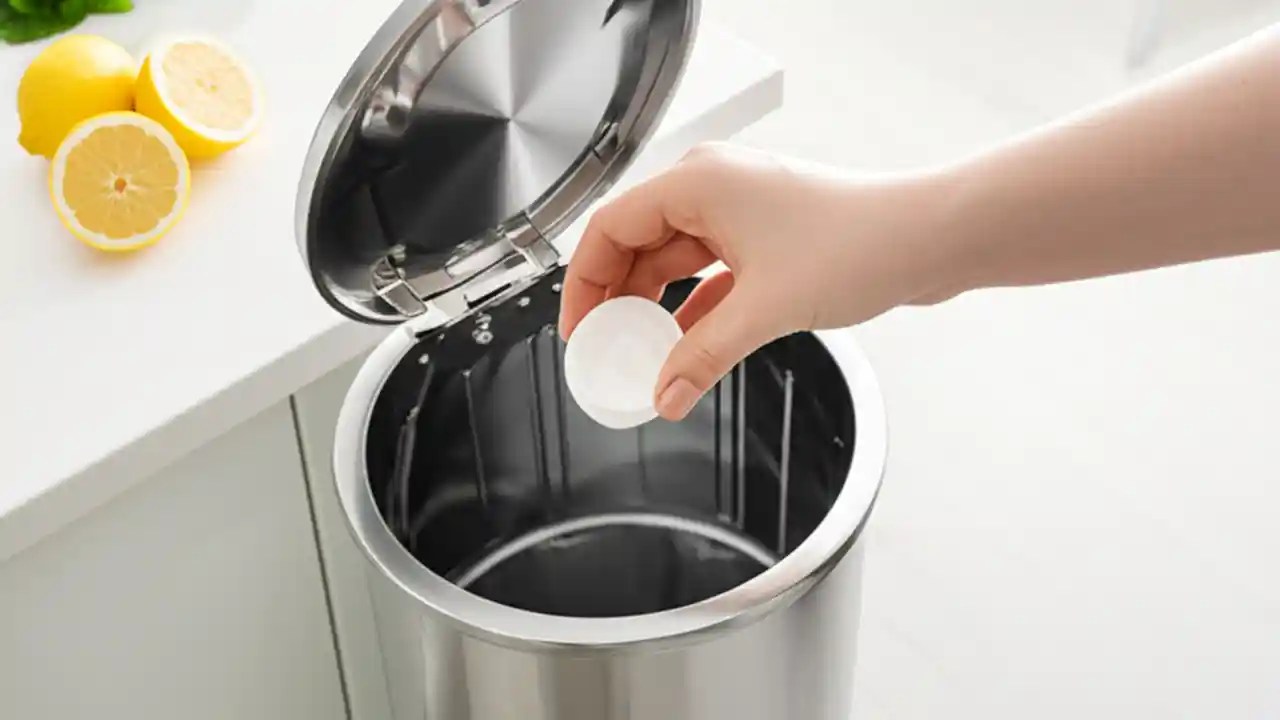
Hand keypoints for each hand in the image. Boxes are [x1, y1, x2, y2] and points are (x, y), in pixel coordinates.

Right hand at [559, 143, 961, 420]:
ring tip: (642, 357)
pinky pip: (707, 273)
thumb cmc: (861, 242)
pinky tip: (686, 347)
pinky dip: (693, 309)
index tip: (579, 330)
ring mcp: (740, 212)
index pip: (610, 227)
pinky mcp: (764, 238)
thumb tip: (664, 395)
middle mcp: (714, 188)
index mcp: (698, 182)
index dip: (584, 282)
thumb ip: (702, 357)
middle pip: (636, 244)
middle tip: (605, 351)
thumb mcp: (764, 310)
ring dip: (656, 308)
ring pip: (672, 261)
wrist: (931, 238)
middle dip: (617, 300)